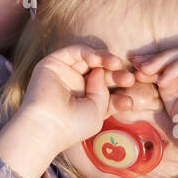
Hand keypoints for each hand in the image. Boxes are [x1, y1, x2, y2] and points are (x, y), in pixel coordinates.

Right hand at [0, 45, 135, 177]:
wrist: (47, 125)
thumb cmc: (73, 125)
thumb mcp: (98, 111)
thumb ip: (104, 90)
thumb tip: (100, 71)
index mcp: (85, 101)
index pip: (106, 91)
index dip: (120, 93)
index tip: (129, 103)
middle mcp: (74, 86)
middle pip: (101, 73)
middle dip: (116, 75)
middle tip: (129, 80)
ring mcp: (64, 74)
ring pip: (89, 60)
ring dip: (106, 60)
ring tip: (118, 65)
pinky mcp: (53, 63)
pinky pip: (75, 52)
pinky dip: (90, 53)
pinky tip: (101, 61)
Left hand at [131, 48, 177, 154]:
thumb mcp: (175, 100)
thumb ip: (165, 84)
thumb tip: (146, 69)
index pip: (173, 60)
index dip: (153, 62)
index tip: (134, 66)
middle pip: (176, 54)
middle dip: (154, 59)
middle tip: (136, 64)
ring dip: (161, 62)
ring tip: (144, 71)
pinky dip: (174, 69)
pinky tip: (161, 80)